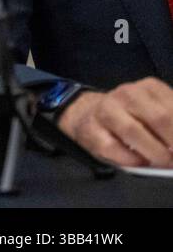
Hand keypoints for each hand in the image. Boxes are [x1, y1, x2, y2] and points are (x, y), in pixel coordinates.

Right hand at [56, 77, 172, 166]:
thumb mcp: (157, 111)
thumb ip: (171, 122)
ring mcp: (106, 110)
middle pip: (159, 118)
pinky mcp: (91, 130)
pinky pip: (114, 147)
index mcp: (150, 87)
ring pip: (134, 131)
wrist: (88, 114)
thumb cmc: (132, 117)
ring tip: (163, 164)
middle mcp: (127, 94)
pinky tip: (138, 162)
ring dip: (155, 153)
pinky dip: (131, 159)